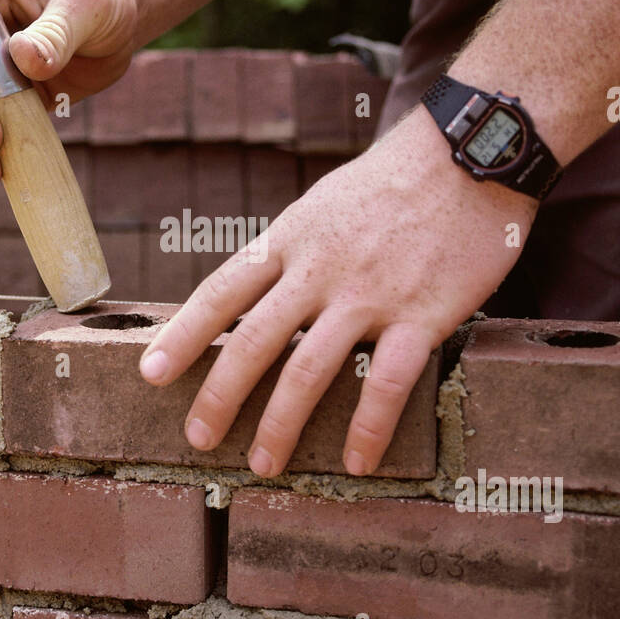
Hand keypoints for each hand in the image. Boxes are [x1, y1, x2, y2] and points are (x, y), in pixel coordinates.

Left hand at [137, 105, 539, 477]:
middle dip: (219, 396)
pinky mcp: (422, 315)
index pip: (222, 292)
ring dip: (281, 425)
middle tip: (198, 438)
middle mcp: (320, 270)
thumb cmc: (395, 181)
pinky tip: (357, 462)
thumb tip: (257, 293)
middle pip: (254, 341)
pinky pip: (388, 383)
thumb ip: (292, 251)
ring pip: (309, 370)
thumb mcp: (324, 204)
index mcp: (291, 239)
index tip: (150, 374)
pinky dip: (368, 428)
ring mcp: (369, 294)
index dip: (182, 335)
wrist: (469, 153)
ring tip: (264, 465)